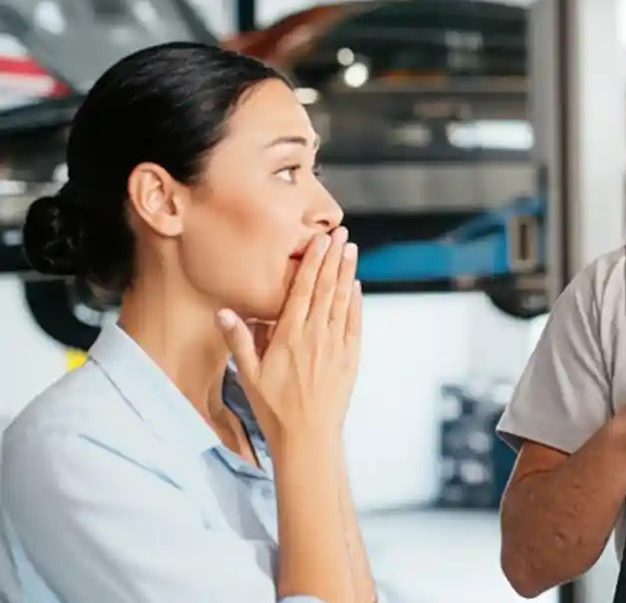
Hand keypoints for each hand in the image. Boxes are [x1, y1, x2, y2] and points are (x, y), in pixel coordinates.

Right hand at [216, 226, 362, 449]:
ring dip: (347, 273)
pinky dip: (356, 302)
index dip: (312, 263)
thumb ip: (238, 341)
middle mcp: (316, 336)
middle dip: (334, 258)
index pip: (302, 290)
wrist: (308, 436)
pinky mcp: (350, 357)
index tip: (319, 241)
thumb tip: (224, 312)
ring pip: (343, 301)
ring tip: (351, 249)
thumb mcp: (249, 375)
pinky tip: (356, 285)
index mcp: (290, 336)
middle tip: (341, 234)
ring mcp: (336, 346)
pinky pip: (354, 323)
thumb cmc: (274, 408)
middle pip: (326, 289)